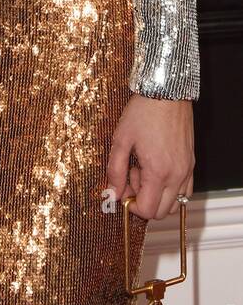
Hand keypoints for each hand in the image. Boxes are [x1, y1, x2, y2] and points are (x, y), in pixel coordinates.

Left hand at [105, 95, 194, 221]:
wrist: (166, 93)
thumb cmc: (143, 112)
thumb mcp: (121, 140)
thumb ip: (115, 170)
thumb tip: (113, 193)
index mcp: (158, 171)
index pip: (147, 210)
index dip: (131, 206)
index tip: (122, 190)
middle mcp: (177, 175)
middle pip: (162, 212)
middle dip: (143, 201)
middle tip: (130, 178)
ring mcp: (187, 170)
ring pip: (175, 203)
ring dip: (157, 196)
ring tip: (143, 171)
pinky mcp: (191, 163)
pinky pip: (185, 190)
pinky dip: (170, 190)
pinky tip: (156, 170)